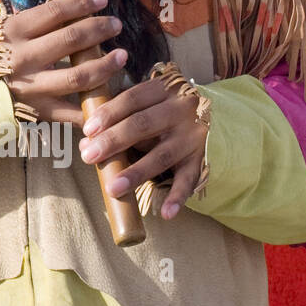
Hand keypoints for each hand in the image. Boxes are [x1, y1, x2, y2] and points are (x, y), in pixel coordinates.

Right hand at [0, 0, 127, 124]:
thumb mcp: (10, 31)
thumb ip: (40, 22)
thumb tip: (78, 5)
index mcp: (14, 32)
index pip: (56, 11)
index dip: (83, 3)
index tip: (102, 0)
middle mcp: (22, 58)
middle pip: (72, 39)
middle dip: (99, 29)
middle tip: (116, 24)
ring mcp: (31, 87)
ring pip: (78, 76)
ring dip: (105, 65)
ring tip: (121, 55)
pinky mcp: (37, 111)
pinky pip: (72, 112)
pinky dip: (94, 106)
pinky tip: (112, 97)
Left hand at [77, 75, 209, 218]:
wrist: (219, 115)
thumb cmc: (166, 111)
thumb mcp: (148, 105)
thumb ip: (118, 119)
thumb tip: (86, 142)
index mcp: (164, 91)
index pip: (132, 98)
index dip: (109, 113)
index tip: (88, 130)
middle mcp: (180, 111)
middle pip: (142, 125)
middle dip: (113, 141)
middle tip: (89, 156)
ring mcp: (192, 136)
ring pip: (161, 155)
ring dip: (136, 172)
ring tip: (113, 188)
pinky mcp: (202, 159)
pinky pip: (189, 180)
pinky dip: (178, 197)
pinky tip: (166, 213)